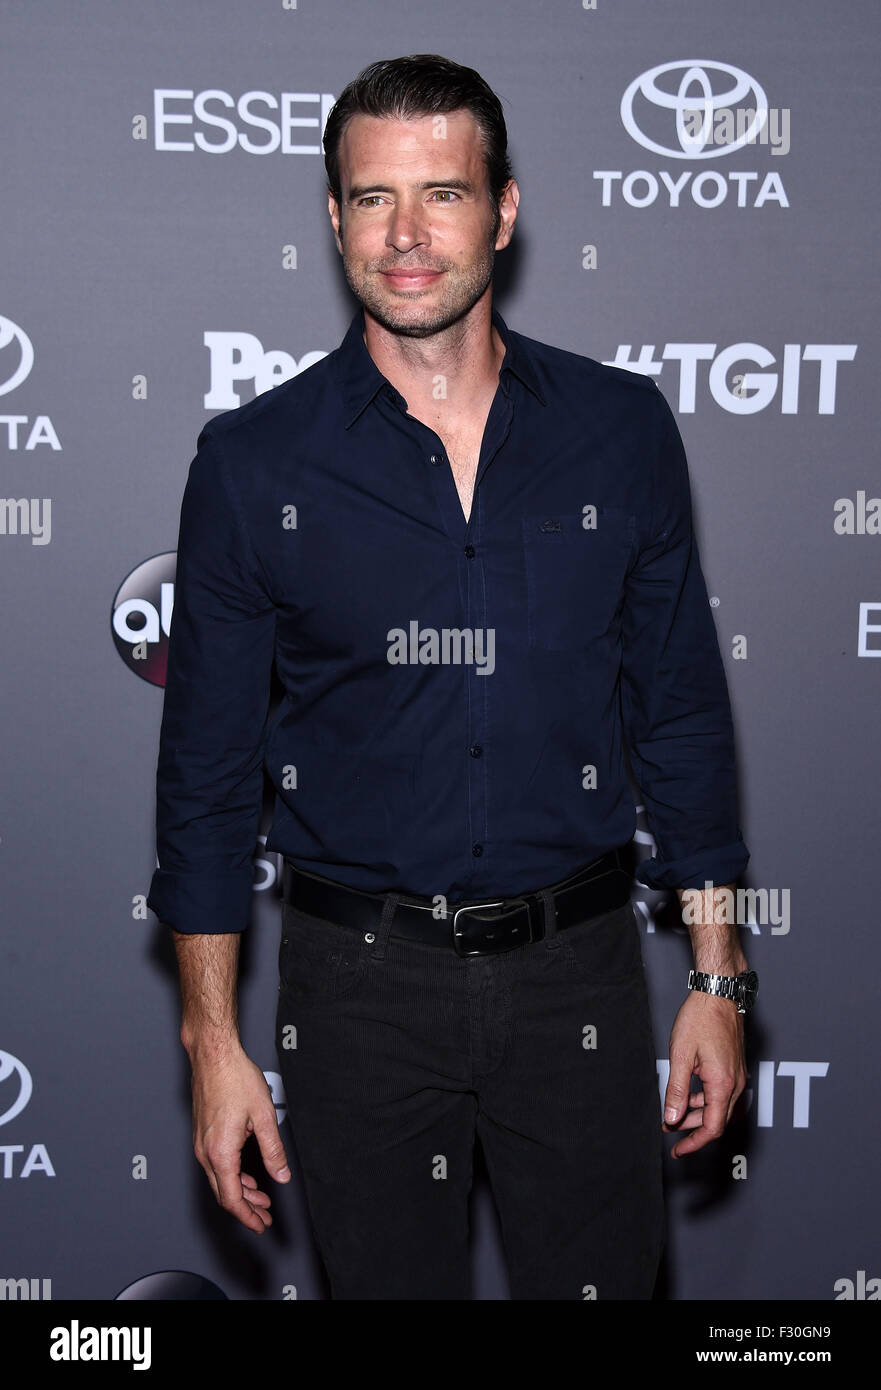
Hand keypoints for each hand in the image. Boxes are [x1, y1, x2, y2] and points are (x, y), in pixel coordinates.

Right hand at [189, 1044, 290, 1231]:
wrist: (213, 1055)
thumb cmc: (234, 1078)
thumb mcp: (264, 1116)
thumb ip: (273, 1150)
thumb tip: (281, 1175)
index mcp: (220, 1152)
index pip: (232, 1199)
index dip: (247, 1216)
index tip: (260, 1224)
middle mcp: (205, 1151)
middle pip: (223, 1193)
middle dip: (245, 1208)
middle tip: (264, 1216)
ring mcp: (201, 1143)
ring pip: (219, 1179)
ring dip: (240, 1191)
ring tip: (260, 1197)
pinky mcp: (202, 1134)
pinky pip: (215, 1164)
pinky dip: (232, 1175)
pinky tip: (246, 1174)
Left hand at [662, 989, 745, 1157]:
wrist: (718, 993)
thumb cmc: (700, 1018)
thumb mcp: (680, 1055)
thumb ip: (677, 1090)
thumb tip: (672, 1118)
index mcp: (722, 1083)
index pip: (712, 1128)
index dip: (694, 1143)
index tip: (678, 1150)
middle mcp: (735, 1083)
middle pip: (716, 1120)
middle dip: (692, 1130)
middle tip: (669, 1132)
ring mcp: (737, 1074)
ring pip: (719, 1107)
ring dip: (697, 1115)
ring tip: (673, 1115)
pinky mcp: (734, 1066)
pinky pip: (722, 1093)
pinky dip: (705, 1100)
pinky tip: (688, 1096)